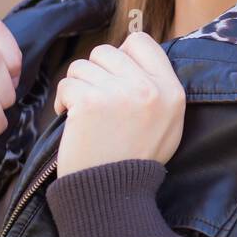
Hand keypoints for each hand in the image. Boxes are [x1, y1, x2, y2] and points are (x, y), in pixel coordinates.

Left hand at [52, 32, 185, 176]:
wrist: (113, 193)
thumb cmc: (136, 158)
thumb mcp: (168, 123)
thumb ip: (158, 88)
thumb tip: (133, 54)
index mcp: (172, 91)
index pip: (142, 43)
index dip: (123, 55)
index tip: (115, 76)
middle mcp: (149, 88)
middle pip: (107, 51)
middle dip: (95, 73)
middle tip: (96, 98)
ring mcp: (120, 94)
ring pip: (82, 66)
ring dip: (78, 86)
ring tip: (84, 112)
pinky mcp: (90, 102)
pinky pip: (67, 84)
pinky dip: (63, 101)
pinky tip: (71, 119)